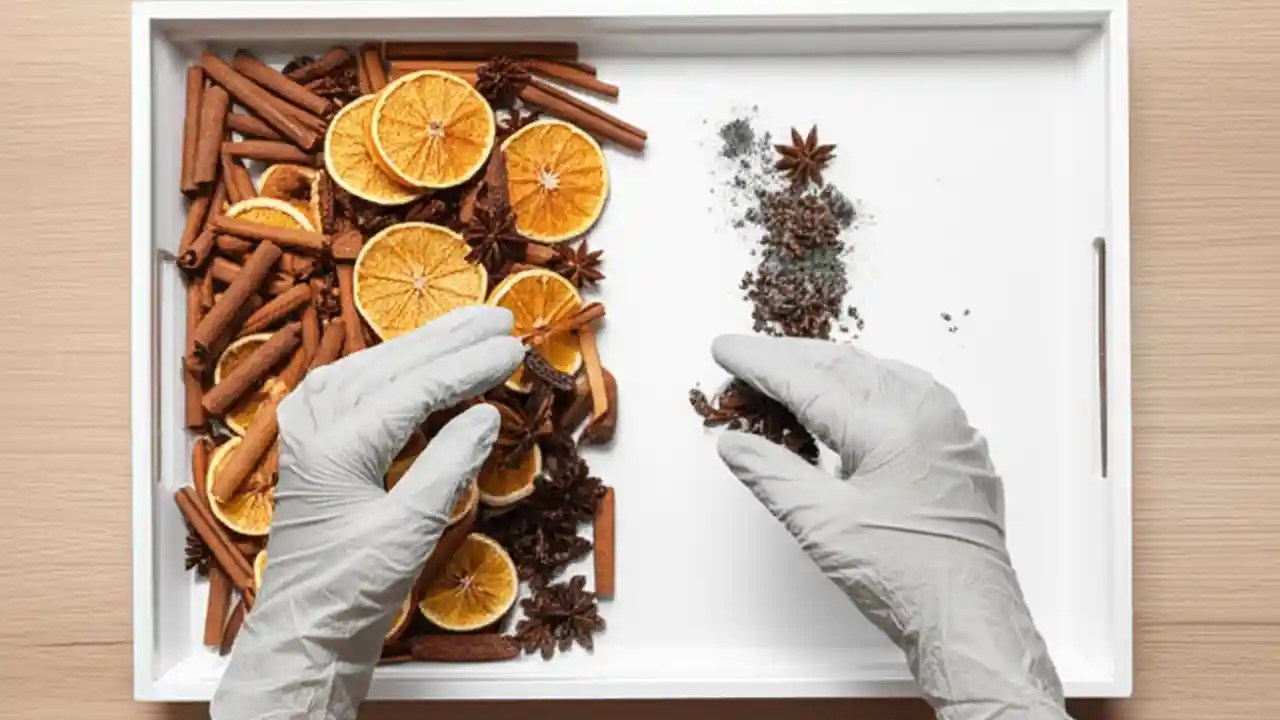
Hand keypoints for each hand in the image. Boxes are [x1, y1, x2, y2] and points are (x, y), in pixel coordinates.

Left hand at [211, 306, 523, 719]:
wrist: (304, 628)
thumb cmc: (352, 589)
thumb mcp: (408, 533)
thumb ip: (448, 466)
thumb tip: (487, 415)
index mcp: (334, 445)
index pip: (415, 387)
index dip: (469, 365)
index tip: (514, 347)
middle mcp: (314, 423)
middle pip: (393, 364)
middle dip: (450, 339)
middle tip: (502, 318)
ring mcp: (308, 427)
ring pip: (374, 366)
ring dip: (426, 346)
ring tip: (473, 326)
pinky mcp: (314, 439)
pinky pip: (358, 382)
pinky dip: (398, 366)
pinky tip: (420, 355)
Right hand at [712, 335, 1069, 719]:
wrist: (970, 619)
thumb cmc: (906, 579)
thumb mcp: (821, 525)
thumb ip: (771, 474)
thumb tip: (734, 443)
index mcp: (890, 425)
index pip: (807, 379)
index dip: (760, 362)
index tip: (726, 349)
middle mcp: (926, 411)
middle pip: (842, 365)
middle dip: (788, 360)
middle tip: (742, 365)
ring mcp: (949, 425)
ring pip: (876, 373)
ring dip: (826, 369)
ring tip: (784, 377)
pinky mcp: (958, 445)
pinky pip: (906, 392)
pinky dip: (864, 387)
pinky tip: (844, 399)